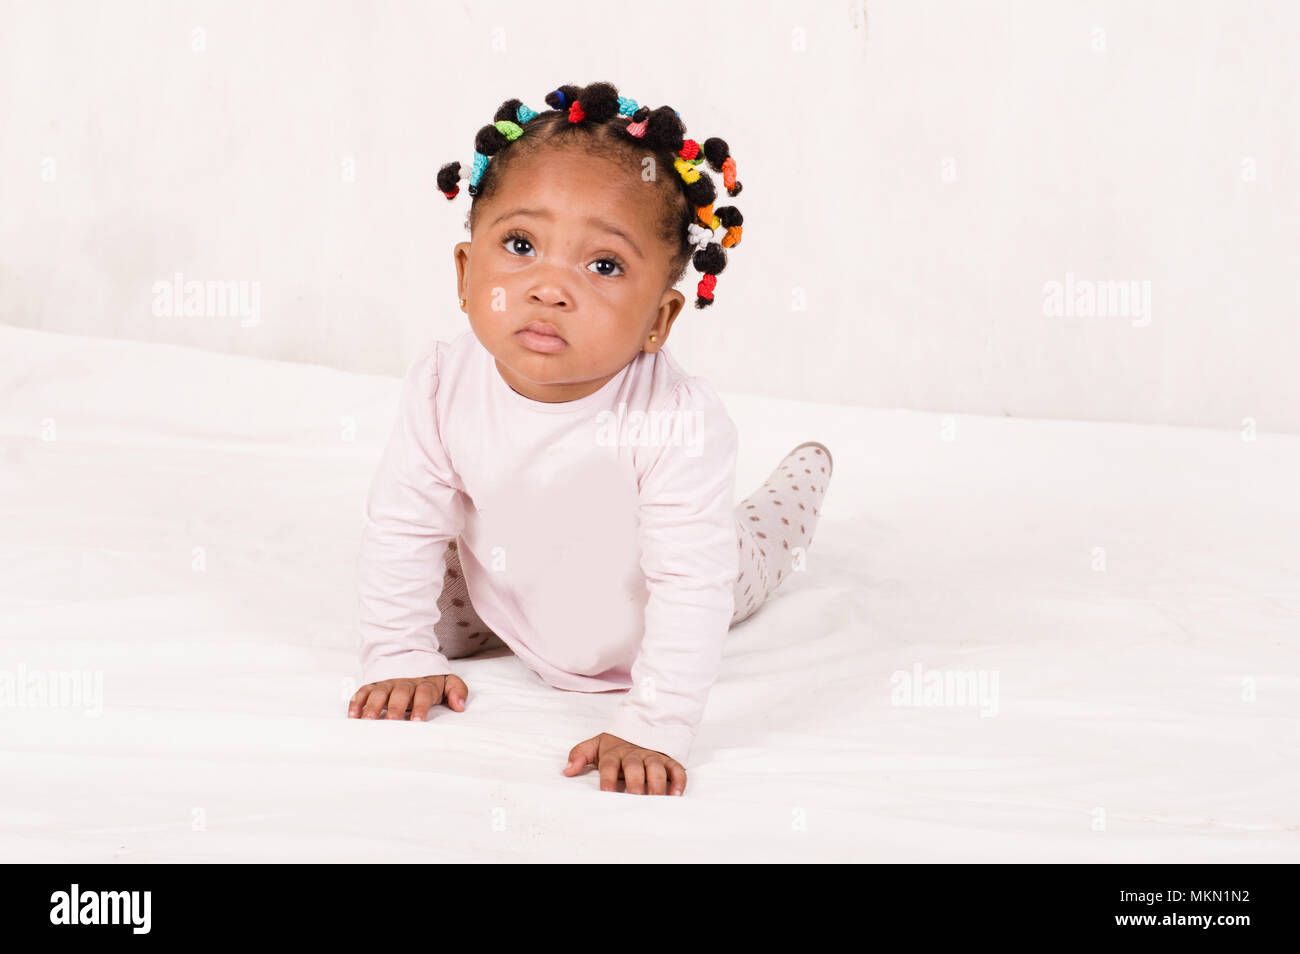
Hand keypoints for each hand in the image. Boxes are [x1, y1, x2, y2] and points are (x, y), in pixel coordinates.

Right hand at [347, 674, 468, 720]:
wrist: (410, 659)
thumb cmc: (430, 680)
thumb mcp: (447, 682)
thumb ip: (457, 690)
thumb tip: (460, 706)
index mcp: (424, 683)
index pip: (423, 693)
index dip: (421, 706)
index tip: (418, 721)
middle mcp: (404, 683)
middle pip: (400, 693)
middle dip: (395, 707)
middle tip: (392, 721)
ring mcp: (387, 684)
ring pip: (379, 692)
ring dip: (373, 706)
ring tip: (368, 720)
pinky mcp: (373, 685)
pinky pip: (363, 691)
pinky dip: (357, 702)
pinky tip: (353, 715)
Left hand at [562, 733, 685, 795]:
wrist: (640, 728)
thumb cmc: (616, 746)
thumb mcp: (596, 746)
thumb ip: (580, 755)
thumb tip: (567, 770)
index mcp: (615, 753)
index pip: (610, 764)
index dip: (608, 778)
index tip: (607, 792)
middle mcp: (635, 755)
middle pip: (635, 766)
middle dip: (635, 781)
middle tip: (635, 795)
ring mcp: (653, 757)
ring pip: (657, 768)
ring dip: (657, 783)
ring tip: (656, 798)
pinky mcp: (669, 761)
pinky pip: (677, 769)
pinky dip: (678, 781)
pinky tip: (676, 794)